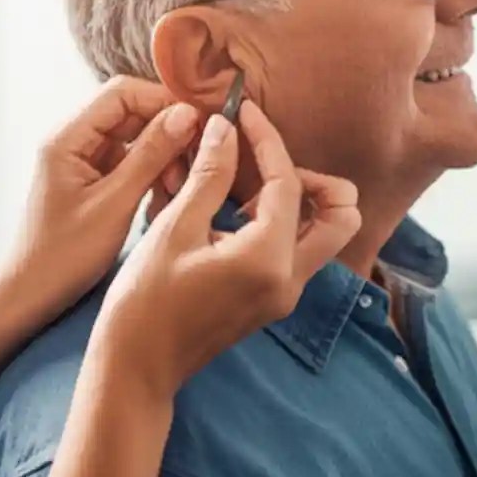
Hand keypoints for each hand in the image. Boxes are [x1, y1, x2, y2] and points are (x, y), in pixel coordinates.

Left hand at [0, 77, 202, 320]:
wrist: (30, 294)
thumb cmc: (62, 257)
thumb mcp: (114, 204)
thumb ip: (150, 156)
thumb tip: (186, 115)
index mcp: (66, 138)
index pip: (121, 93)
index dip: (163, 101)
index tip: (199, 123)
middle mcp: (71, 141)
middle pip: (130, 112)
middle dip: (167, 131)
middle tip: (195, 161)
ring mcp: (81, 161)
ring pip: (134, 138)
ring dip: (162, 155)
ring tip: (180, 186)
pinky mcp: (91, 181)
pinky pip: (128, 162)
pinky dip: (150, 174)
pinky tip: (165, 197)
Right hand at [94, 101, 360, 396]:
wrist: (137, 365)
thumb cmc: (145, 301)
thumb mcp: (173, 228)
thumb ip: (209, 175)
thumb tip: (226, 128)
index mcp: (269, 259)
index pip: (288, 183)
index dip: (266, 140)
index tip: (242, 111)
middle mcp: (290, 279)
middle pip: (339, 213)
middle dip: (309, 175)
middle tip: (262, 158)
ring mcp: (284, 294)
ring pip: (323, 232)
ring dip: (295, 197)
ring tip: (241, 182)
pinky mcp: (270, 299)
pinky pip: (294, 249)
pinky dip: (277, 220)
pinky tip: (231, 209)